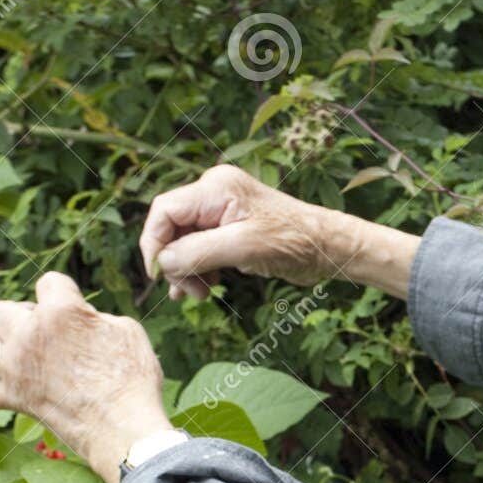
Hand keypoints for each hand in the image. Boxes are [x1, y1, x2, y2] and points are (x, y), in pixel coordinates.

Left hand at [0, 272, 173, 482]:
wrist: (125, 428)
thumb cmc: (133, 377)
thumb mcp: (126, 331)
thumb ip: (94, 319)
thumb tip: (81, 323)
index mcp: (59, 311)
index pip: (49, 283)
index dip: (62, 295)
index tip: (76, 312)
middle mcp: (28, 335)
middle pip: (5, 310)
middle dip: (21, 316)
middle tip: (44, 335)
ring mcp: (16, 368)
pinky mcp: (15, 398)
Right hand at [140, 164, 419, 299]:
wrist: (328, 247)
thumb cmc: (294, 242)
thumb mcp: (242, 248)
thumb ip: (198, 252)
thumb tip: (163, 262)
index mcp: (215, 188)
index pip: (164, 211)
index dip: (154, 243)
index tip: (159, 276)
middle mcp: (215, 192)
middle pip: (172, 226)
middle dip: (175, 261)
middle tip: (190, 292)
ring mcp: (223, 209)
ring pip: (185, 239)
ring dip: (187, 269)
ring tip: (200, 295)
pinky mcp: (231, 226)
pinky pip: (202, 245)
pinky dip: (200, 267)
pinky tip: (206, 287)